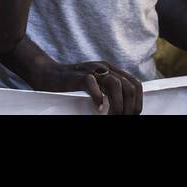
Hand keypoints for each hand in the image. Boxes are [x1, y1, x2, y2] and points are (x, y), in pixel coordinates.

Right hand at [28, 59, 143, 114]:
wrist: (48, 74)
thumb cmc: (72, 85)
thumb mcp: (96, 84)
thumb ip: (109, 90)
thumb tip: (126, 109)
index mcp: (111, 70)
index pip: (135, 84)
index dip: (137, 103)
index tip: (131, 116)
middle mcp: (104, 67)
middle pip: (129, 86)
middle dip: (129, 107)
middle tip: (121, 118)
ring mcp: (91, 70)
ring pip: (116, 84)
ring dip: (117, 105)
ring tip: (110, 116)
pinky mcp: (78, 75)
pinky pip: (92, 84)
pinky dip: (97, 98)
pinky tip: (97, 108)